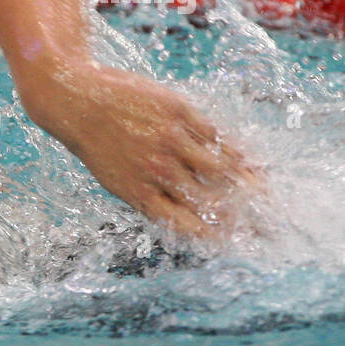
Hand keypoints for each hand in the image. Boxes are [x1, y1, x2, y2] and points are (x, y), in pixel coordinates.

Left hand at [20, 62, 261, 240]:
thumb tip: (186, 218)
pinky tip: (254, 164)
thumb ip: (150, 198)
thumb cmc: (97, 144)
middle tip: (268, 230)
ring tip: (268, 197)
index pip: (189, 226)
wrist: (76, 100)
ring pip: (223, 169)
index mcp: (140, 194)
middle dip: (246, 220)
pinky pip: (218, 137)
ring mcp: (171, 141)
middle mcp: (158, 171)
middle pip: (214, 202)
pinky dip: (239, 152)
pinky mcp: (180, 113)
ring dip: (251, 186)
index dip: (219, 238)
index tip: (241, 246)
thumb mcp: (116, 179)